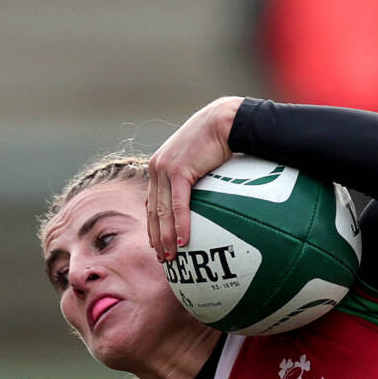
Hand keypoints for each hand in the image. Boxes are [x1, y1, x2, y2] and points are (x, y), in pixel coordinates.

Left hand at [147, 96, 240, 261]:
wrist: (225, 120)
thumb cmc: (221, 138)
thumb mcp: (204, 161)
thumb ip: (200, 179)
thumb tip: (212, 199)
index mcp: (160, 166)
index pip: (152, 202)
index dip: (154, 225)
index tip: (158, 243)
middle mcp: (157, 168)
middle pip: (153, 211)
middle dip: (156, 237)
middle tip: (163, 258)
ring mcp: (165, 169)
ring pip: (162, 211)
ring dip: (166, 237)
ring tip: (171, 257)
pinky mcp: (178, 170)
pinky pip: (178, 205)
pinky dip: (180, 225)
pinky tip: (183, 241)